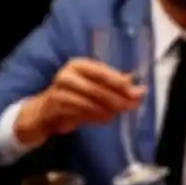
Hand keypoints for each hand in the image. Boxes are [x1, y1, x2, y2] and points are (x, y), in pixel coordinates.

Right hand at [18, 59, 144, 141]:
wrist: (47, 112)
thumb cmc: (75, 96)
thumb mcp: (95, 87)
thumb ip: (115, 87)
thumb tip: (139, 89)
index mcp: (79, 65)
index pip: (103, 72)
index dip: (120, 82)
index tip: (137, 91)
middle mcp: (68, 74)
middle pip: (97, 87)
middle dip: (117, 98)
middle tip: (132, 106)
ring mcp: (60, 90)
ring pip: (89, 101)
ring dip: (107, 109)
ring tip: (117, 114)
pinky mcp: (57, 106)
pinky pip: (80, 112)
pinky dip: (95, 117)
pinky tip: (105, 119)